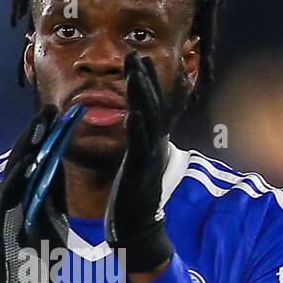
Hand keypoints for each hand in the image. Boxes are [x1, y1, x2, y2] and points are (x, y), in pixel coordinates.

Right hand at [0, 105, 70, 282]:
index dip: (44, 132)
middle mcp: (11, 192)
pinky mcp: (1, 220)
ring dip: (26, 146)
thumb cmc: (38, 248)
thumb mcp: (52, 213)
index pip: (33, 154)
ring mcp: (4, 206)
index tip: (59, 110)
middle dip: (35, 131)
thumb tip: (58, 159)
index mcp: (24, 189)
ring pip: (13, 169)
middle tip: (50, 109)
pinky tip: (28, 162)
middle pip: (22, 155)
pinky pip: (9, 194)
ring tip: (39, 126)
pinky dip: (17, 177)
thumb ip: (53, 189)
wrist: (24, 282)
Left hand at [106, 52, 173, 273]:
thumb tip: (130, 122)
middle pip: (151, 104)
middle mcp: (152, 145)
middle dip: (143, 78)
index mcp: (148, 141)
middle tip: (135, 54)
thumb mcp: (133, 162)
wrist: (138, 228)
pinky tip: (132, 112)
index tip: (139, 58)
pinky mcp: (140, 170)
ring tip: (134, 73)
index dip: (146, 81)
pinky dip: (137, 128)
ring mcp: (147, 156)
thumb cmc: (130, 197)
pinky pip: (140, 145)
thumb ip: (133, 142)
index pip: (149, 104)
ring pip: (147, 119)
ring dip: (141, 95)